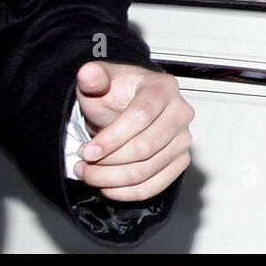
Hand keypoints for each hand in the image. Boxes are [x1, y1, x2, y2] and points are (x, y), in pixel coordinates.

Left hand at [73, 61, 193, 201]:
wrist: (126, 108)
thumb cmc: (115, 94)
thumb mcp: (100, 81)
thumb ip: (93, 77)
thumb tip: (88, 73)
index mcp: (163, 87)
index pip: (141, 116)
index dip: (112, 138)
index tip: (87, 151)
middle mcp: (180, 112)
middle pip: (145, 147)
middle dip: (107, 162)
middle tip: (83, 164)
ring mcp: (183, 139)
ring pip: (147, 170)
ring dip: (112, 179)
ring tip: (89, 174)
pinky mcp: (180, 161)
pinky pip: (155, 186)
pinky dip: (126, 192)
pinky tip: (107, 186)